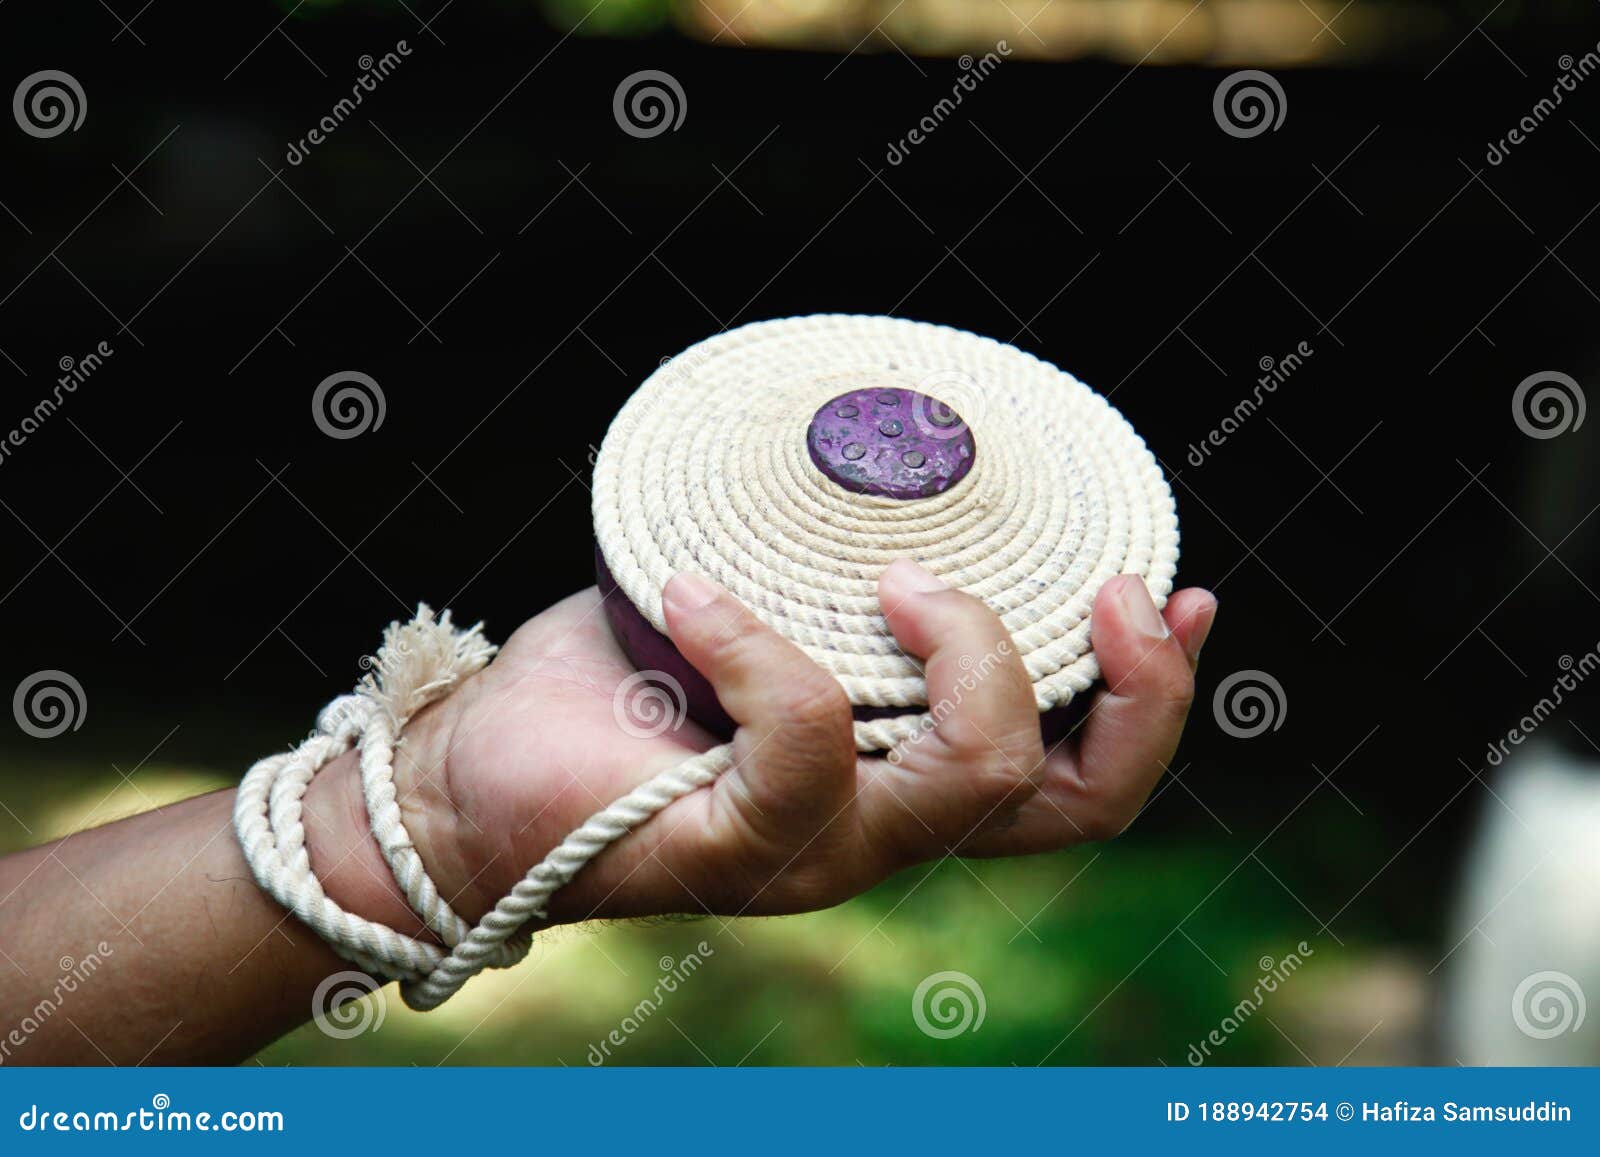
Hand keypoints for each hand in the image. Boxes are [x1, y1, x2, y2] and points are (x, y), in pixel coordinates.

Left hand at [311, 562, 1216, 933]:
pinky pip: (799, 749)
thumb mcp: (758, 599)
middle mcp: (883, 831)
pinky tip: (693, 590)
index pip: (1078, 780)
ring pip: (969, 782)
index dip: (1155, 699)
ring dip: (969, 652)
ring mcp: (815, 854)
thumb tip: (895, 451)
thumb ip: (833, 563)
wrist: (471, 777)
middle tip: (1112, 584)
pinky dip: (760, 647)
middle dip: (1132, 690)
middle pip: (1074, 804)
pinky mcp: (729, 851)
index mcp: (906, 780)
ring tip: (899, 576)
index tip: (1176, 588)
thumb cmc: (613, 680)